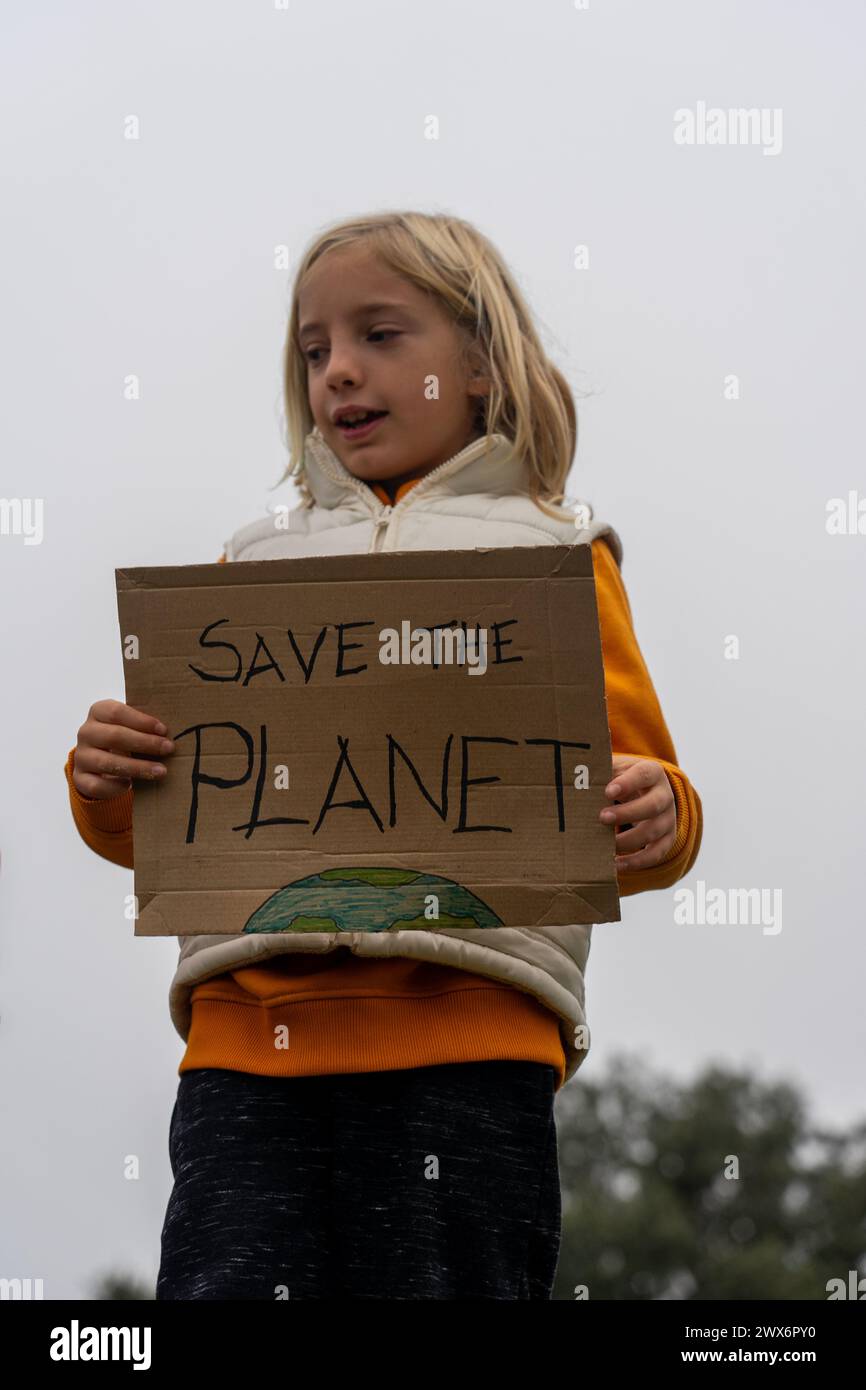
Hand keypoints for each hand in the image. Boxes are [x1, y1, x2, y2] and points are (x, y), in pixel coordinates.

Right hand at [72, 699, 174, 799]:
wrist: (99, 762)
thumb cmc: (123, 738)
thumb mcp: (130, 726)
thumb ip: (144, 726)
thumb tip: (170, 734)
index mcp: (98, 712)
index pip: (117, 712)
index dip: (141, 721)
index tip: (164, 730)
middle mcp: (86, 732)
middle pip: (114, 736)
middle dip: (145, 743)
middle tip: (168, 749)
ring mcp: (81, 756)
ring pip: (107, 762)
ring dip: (137, 767)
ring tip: (160, 771)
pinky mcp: (80, 778)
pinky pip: (96, 785)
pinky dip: (115, 786)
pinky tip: (131, 785)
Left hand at [598, 754, 676, 871]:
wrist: (646, 790)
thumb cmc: (622, 779)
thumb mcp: (615, 769)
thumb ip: (601, 771)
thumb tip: (576, 776)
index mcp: (652, 772)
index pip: (644, 775)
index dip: (628, 783)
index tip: (608, 792)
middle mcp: (665, 795)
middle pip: (653, 805)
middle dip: (627, 814)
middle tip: (602, 818)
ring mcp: (668, 818)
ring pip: (654, 831)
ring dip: (629, 840)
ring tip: (605, 845)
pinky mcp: (667, 838)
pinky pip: (656, 853)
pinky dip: (637, 861)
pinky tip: (616, 864)